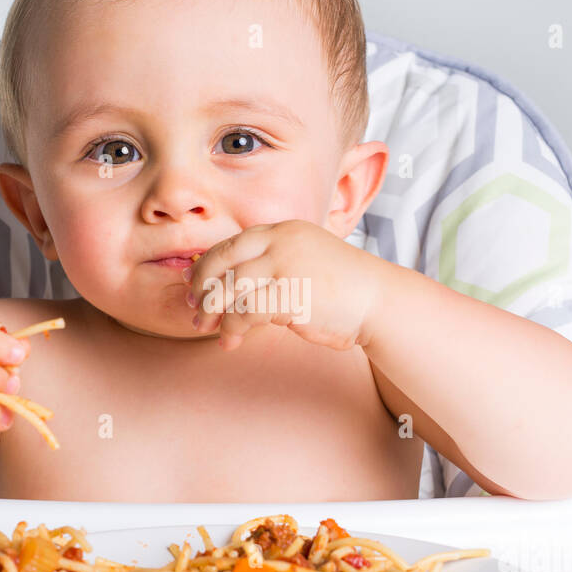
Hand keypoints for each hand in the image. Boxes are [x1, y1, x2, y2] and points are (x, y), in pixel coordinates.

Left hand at [184, 220, 386, 350]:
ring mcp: (285, 266)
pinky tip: (231, 341)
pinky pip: (245, 311)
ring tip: (206, 328)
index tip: (193, 281)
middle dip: (202, 285)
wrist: (379, 300)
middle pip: (223, 260)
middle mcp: (281, 242)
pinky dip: (232, 328)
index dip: (208, 263)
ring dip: (212, 311)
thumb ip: (273, 265)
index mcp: (284, 230)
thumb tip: (233, 284)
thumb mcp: (305, 260)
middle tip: (193, 306)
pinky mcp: (290, 294)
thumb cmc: (343, 288)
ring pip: (229, 287)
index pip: (232, 243)